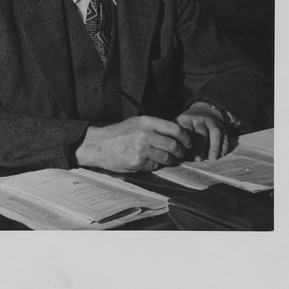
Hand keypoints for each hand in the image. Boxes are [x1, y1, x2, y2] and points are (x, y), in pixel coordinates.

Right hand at [74, 116, 192, 172]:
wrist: (100, 144)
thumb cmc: (119, 133)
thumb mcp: (137, 122)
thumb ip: (155, 126)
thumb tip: (176, 133)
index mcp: (147, 122)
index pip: (175, 129)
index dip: (186, 137)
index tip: (188, 142)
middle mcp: (146, 134)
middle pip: (173, 145)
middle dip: (180, 152)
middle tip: (181, 154)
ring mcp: (142, 149)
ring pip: (166, 158)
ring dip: (170, 160)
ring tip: (169, 159)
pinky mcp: (137, 162)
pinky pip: (154, 166)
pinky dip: (155, 165)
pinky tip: (150, 161)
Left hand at [175, 102, 228, 160]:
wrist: (201, 112)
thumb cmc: (186, 127)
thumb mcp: (178, 127)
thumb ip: (176, 139)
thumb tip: (175, 155)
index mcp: (186, 120)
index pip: (186, 130)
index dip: (186, 142)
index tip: (185, 154)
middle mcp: (200, 120)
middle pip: (201, 132)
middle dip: (200, 147)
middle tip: (198, 159)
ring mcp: (212, 123)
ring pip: (215, 133)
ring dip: (214, 147)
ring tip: (212, 159)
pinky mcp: (222, 127)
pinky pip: (225, 136)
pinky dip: (223, 146)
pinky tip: (220, 155)